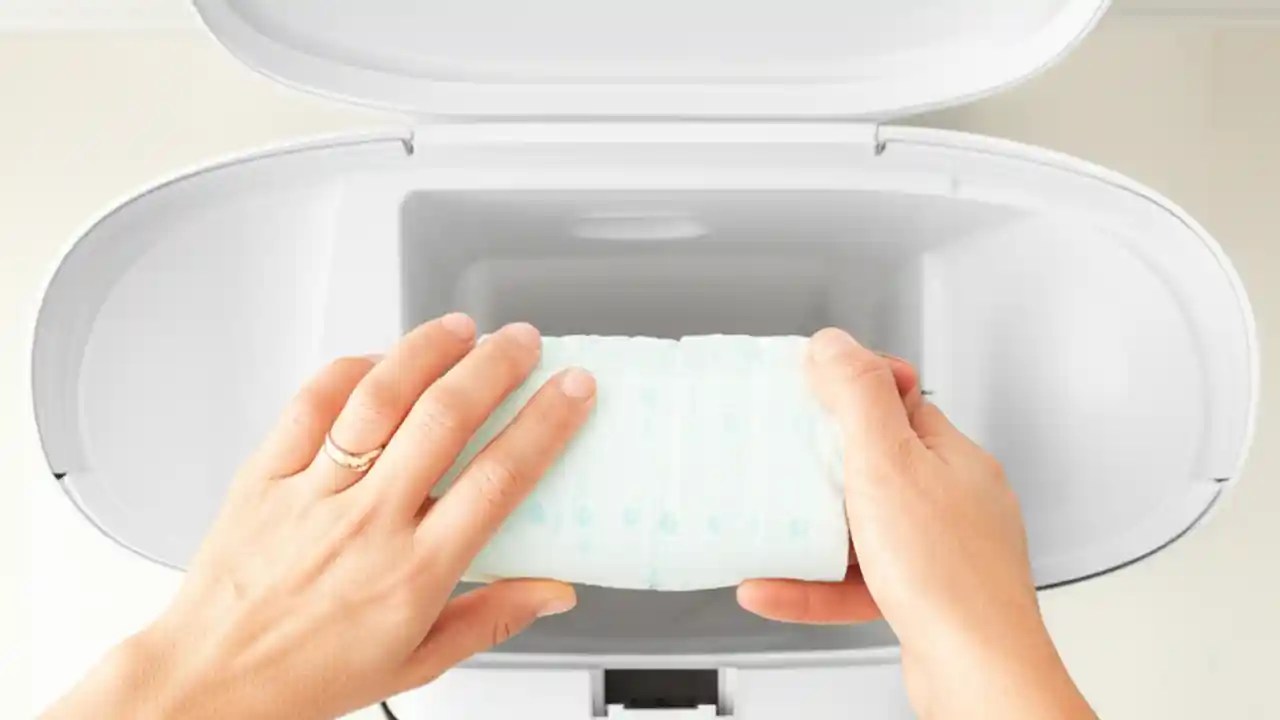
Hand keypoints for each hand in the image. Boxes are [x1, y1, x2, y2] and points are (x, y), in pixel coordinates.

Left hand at [44, 315, 595, 719]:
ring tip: (461, 329)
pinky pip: (310, 404)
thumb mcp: (418, 662)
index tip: (571, 390)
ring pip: (378, 397)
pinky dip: (349, 370)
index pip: (498, 479)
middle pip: (444, 418)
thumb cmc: (310, 675)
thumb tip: (554, 592)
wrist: (212, 681)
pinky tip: (379, 360)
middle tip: (523, 342)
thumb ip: (492, 619)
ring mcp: (313, 493)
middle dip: (496, 365)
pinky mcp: (265, 476)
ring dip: (427, 350)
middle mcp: (366, 522)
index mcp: (414, 571)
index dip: (545, 424)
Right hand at [738, 328, 1093, 719]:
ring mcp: (936, 550)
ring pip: (859, 524)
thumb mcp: (889, 466)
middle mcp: (951, 499)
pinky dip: (808, 583)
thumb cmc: (949, 578)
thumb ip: (860, 398)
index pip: (900, 394)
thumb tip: (835, 343)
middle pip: (873, 459)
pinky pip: (851, 581)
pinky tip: (770, 586)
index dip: (850, 384)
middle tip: (774, 452)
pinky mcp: (918, 598)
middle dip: (817, 458)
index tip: (804, 384)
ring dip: (806, 527)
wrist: (978, 677)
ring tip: (764, 524)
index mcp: (952, 456)